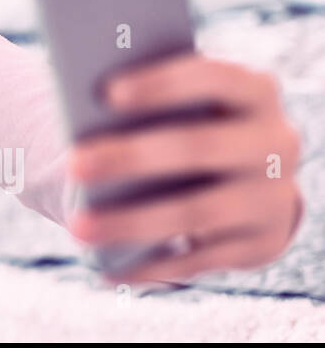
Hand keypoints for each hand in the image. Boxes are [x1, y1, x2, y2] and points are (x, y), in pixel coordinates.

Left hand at [66, 53, 303, 285]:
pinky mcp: (261, 244)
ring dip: (132, 222)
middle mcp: (274, 142)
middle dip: (132, 157)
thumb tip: (80, 116)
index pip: (212, 78)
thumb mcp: (182, 104)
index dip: (162, 84)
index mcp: (253, 91)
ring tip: (78, 228)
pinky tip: (105, 269)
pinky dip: (150, 266)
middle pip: (199, 147)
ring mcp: (272, 197)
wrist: (249, 179)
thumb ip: (148, 102)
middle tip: (72, 163)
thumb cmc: (191, 123)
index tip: (107, 93)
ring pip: (197, 212)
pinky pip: (201, 261)